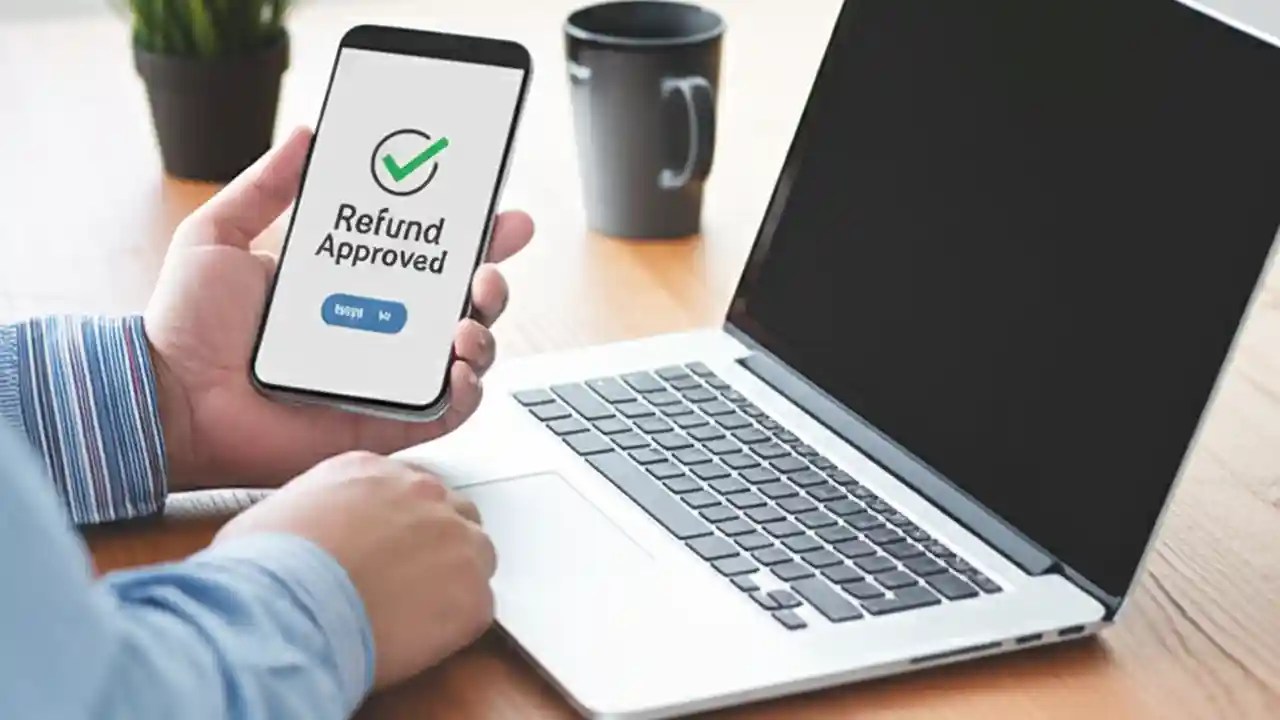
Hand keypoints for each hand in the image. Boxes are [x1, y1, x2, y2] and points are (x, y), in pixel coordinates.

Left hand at [145, 127, 533, 490]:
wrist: (171, 396)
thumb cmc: (187, 326)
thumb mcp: (221, 234)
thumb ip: (265, 185)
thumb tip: (307, 134)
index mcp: (352, 284)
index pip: (427, 256)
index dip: (473, 236)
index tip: (500, 215)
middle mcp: (378, 330)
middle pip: (461, 303)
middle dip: (491, 282)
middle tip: (485, 272)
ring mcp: (387, 378)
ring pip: (467, 354)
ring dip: (485, 333)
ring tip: (467, 323)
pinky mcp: (387, 423)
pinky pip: (450, 411)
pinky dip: (469, 391)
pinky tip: (459, 369)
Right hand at [214, 451, 495, 686]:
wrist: (287, 609)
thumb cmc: (267, 571)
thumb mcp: (275, 515)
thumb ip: (310, 511)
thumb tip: (306, 532)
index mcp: (370, 469)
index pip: (407, 488)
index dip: (399, 522)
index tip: (388, 544)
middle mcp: (420, 493)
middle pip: (451, 512)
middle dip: (436, 542)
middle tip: (408, 576)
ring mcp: (454, 539)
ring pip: (475, 554)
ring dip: (453, 578)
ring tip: (416, 610)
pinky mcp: (472, 592)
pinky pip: (478, 606)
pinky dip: (456, 623)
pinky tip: (421, 637)